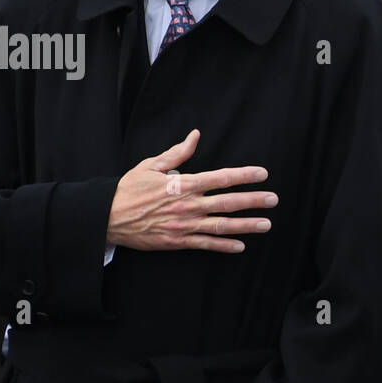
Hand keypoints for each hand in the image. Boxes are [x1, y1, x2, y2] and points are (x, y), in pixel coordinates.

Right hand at [106, 128, 276, 252]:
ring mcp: (184, 225)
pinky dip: (224, 246)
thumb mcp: (151, 166)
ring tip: (266, 224)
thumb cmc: (129, 189)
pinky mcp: (178, 242)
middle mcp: (188, 205)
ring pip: (221, 226)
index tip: (263, 174)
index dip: (244, 176)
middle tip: (273, 199)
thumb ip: (177, 153)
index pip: (221, 178)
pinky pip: (205, 245)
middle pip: (228, 202)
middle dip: (253, 201)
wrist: (107, 217)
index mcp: (184, 184)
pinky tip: (241, 246)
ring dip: (246, 225)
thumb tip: (195, 136)